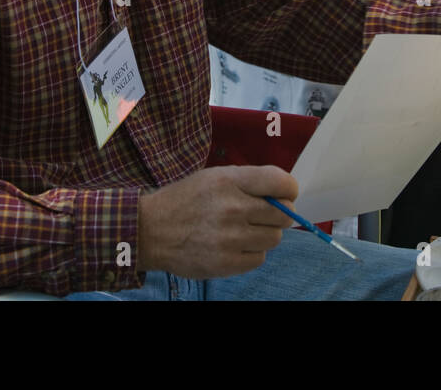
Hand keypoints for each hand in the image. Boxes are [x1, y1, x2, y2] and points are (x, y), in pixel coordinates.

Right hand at [136, 165, 296, 278]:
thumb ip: (249, 182)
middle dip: (278, 214)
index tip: (285, 194)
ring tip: (243, 231)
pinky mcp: (227, 263)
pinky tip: (234, 246)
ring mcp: (231, 239)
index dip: (289, 190)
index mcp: (230, 181)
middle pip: (283, 214)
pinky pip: (259, 258)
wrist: (151, 231)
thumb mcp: (214, 177)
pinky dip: (252, 253)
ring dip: (264, 234)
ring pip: (274, 238)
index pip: (281, 183)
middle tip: (262, 215)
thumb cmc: (187, 199)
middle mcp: (233, 208)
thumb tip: (284, 195)